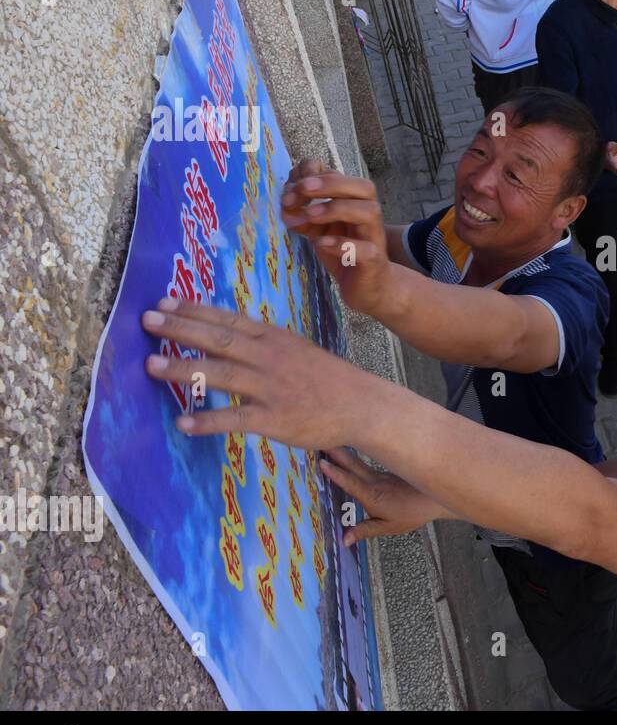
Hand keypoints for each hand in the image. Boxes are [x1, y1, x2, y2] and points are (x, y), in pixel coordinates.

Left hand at [141, 297, 379, 450]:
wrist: (362, 404)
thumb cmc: (327, 378)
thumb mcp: (295, 349)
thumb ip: (262, 344)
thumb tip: (226, 337)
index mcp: (273, 338)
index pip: (227, 318)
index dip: (193, 310)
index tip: (163, 302)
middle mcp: (268, 357)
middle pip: (218, 339)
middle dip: (180, 329)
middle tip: (147, 320)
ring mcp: (271, 387)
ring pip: (221, 374)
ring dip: (184, 369)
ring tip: (151, 366)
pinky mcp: (275, 418)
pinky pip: (235, 419)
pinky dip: (208, 421)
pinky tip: (183, 422)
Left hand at [281, 166, 394, 314]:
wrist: (367, 286)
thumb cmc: (343, 252)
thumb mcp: (318, 229)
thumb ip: (304, 213)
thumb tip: (285, 204)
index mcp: (354, 202)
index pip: (340, 175)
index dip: (313, 175)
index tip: (289, 187)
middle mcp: (368, 214)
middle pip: (362, 187)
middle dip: (329, 183)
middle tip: (301, 189)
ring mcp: (373, 236)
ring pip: (367, 211)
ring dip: (336, 208)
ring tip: (309, 215)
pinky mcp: (373, 260)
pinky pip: (364, 248)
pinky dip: (343, 244)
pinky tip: (321, 243)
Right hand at [319, 446, 456, 546]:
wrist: (435, 499)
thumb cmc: (412, 514)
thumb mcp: (388, 528)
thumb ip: (365, 531)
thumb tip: (343, 540)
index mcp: (373, 496)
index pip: (351, 483)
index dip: (336, 474)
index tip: (322, 464)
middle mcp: (376, 481)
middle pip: (353, 465)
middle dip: (336, 454)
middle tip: (320, 442)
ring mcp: (382, 474)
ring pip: (359, 462)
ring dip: (344, 453)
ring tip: (329, 444)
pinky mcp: (387, 472)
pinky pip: (367, 464)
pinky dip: (355, 459)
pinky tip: (349, 454)